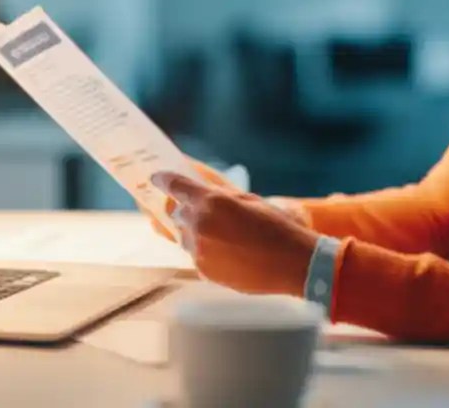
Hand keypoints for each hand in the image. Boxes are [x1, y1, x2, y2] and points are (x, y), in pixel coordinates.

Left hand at [151, 172, 319, 295]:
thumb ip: (221, 197)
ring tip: (225, 237)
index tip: (156, 177)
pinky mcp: (203, 270)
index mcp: (210, 201)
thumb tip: (203, 195)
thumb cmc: (277, 227)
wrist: (293, 262)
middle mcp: (199, 224)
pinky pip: (196, 256)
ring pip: (185, 237)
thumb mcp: (249, 200)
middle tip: (209, 214)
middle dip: (188, 211)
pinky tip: (230, 253)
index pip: (175, 186)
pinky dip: (207, 253)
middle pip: (177, 213)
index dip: (164, 179)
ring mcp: (199, 250)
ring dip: (197, 233)